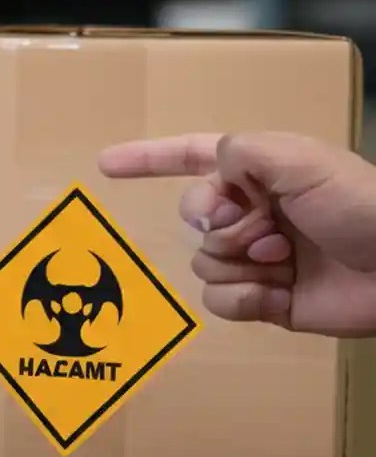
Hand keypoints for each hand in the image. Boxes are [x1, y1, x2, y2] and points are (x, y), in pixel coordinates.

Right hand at [99, 132, 375, 336]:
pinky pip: (219, 303)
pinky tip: (281, 294)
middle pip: (193, 219)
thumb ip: (243, 153)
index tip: (106, 164)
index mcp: (260, 171)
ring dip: (240, 265)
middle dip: (225, 228)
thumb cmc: (363, 208)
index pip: (191, 156)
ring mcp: (258, 257)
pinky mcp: (266, 300)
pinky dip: (246, 299)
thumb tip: (209, 173)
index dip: (148, 159)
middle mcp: (254, 212)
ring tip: (285, 262)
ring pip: (202, 264)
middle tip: (268, 231)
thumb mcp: (301, 161)